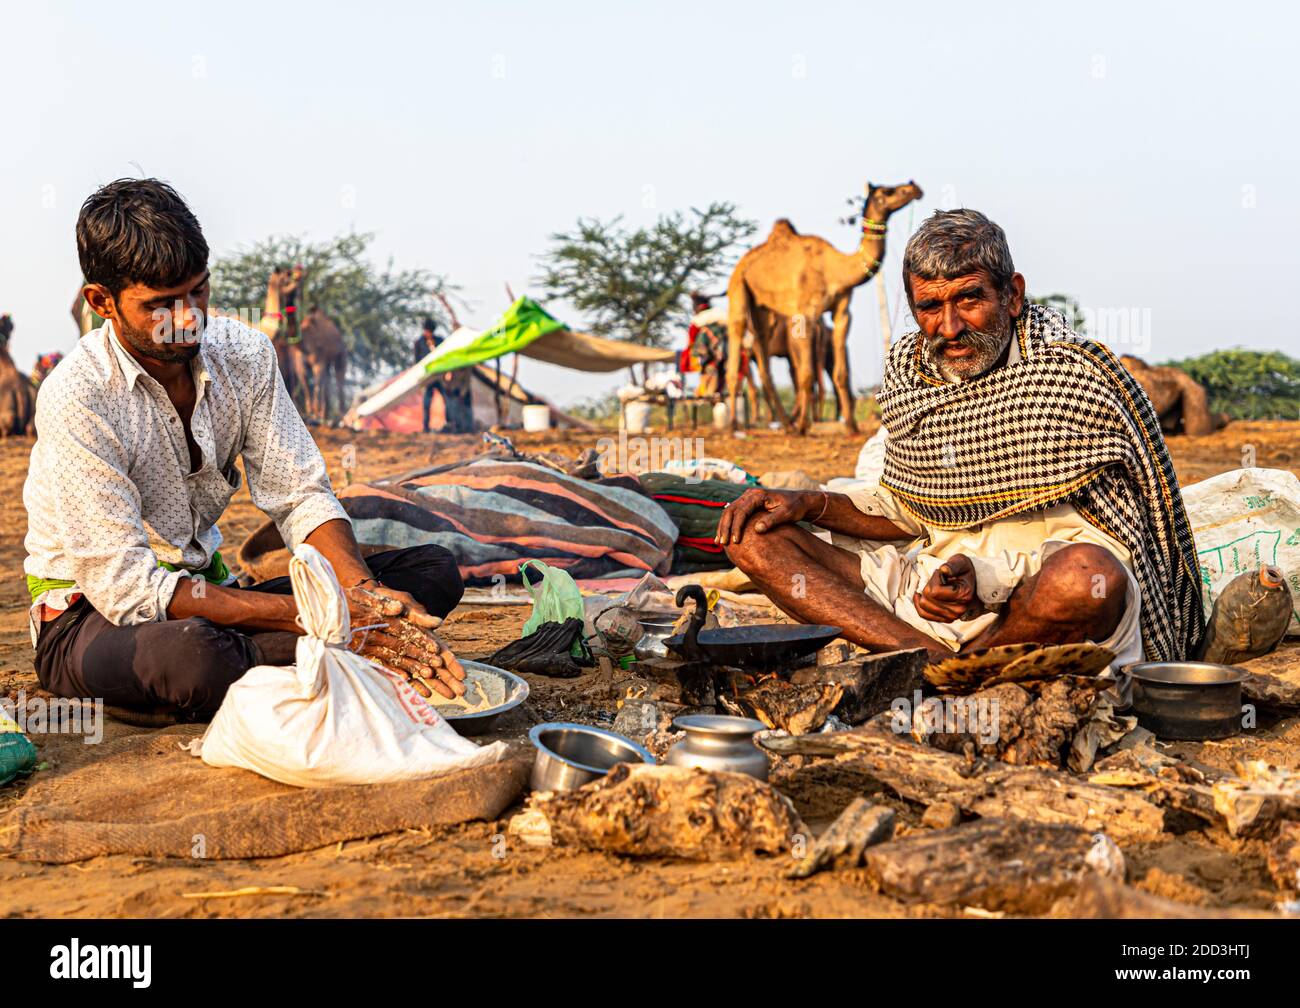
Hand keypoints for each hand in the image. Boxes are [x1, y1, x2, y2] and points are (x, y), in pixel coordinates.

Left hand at [345, 583, 465, 699]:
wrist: (363, 599)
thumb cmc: (386, 598)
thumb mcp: (404, 603)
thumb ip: (419, 614)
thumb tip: (437, 622)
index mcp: (422, 632)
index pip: (441, 650)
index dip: (452, 663)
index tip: (462, 675)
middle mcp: (415, 644)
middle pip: (435, 665)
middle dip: (449, 678)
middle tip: (462, 693)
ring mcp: (402, 652)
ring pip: (422, 672)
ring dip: (436, 684)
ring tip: (450, 697)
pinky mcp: (386, 658)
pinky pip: (402, 674)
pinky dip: (414, 684)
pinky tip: (425, 695)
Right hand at [714, 488, 820, 544]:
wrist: (800, 501)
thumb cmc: (795, 507)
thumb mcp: (786, 514)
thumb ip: (772, 520)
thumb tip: (757, 529)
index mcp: (758, 495)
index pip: (741, 511)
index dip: (736, 526)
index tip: (736, 541)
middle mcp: (749, 494)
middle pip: (730, 510)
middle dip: (725, 527)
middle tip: (723, 543)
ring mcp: (747, 499)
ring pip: (729, 512)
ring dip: (723, 527)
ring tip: (719, 542)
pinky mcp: (748, 505)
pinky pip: (734, 514)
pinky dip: (728, 525)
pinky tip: (724, 536)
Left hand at [912, 554, 976, 623]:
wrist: (970, 580)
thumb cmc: (962, 569)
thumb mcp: (960, 561)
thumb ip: (952, 565)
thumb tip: (944, 570)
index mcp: (964, 594)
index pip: (934, 591)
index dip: (934, 578)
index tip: (941, 573)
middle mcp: (959, 609)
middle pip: (927, 599)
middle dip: (929, 585)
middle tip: (938, 580)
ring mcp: (952, 617)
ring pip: (923, 606)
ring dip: (925, 594)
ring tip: (935, 587)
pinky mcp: (945, 619)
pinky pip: (923, 614)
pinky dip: (918, 604)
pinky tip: (920, 595)